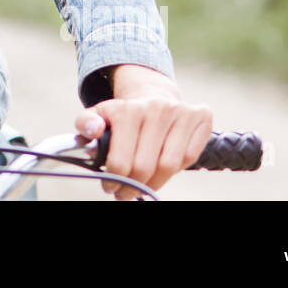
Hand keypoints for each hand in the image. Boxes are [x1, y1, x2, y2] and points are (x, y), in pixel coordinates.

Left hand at [74, 64, 212, 199]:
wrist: (152, 95)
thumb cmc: (124, 114)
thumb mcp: (99, 115)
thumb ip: (86, 123)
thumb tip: (93, 131)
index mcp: (128, 109)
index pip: (121, 160)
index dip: (114, 180)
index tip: (110, 187)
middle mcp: (156, 107)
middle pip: (145, 166)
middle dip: (133, 186)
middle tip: (125, 192)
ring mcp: (181, 111)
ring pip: (169, 166)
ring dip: (154, 184)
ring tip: (142, 187)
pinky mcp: (200, 116)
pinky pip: (189, 157)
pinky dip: (175, 170)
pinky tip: (162, 171)